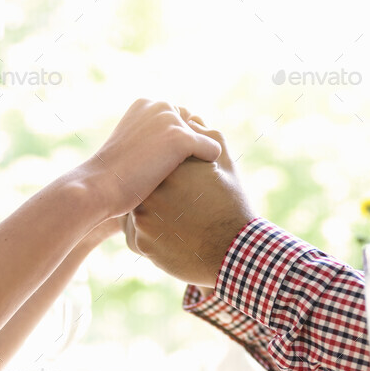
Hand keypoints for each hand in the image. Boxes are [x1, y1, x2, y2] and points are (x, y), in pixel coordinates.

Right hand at [76, 100, 221, 221]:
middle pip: (196, 126)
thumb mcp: (130, 148)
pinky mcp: (181, 139)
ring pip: (206, 138)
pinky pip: (212, 150)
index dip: (178, 144)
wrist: (99, 186)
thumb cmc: (111, 177)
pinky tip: (195, 183)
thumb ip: (151, 140)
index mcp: (146, 103)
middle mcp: (160, 105)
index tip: (169, 165)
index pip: (180, 118)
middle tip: (184, 174)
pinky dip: (208, 167)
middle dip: (193, 148)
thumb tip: (168, 152)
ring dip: (200, 159)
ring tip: (189, 180)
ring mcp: (172, 121)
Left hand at [123, 118, 254, 285]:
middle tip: (177, 204)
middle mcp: (150, 189)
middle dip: (153, 191)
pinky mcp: (138, 242)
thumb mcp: (224, 162)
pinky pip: (133, 234)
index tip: (181, 183)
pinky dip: (147, 236)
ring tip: (175, 222)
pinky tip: (169, 238)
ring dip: (148, 214)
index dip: (165, 170)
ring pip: (134, 209)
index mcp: (168, 166)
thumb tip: (188, 118)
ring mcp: (141, 217)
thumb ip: (204, 136)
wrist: (235, 252)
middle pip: (140, 184)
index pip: (153, 160)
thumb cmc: (232, 205)